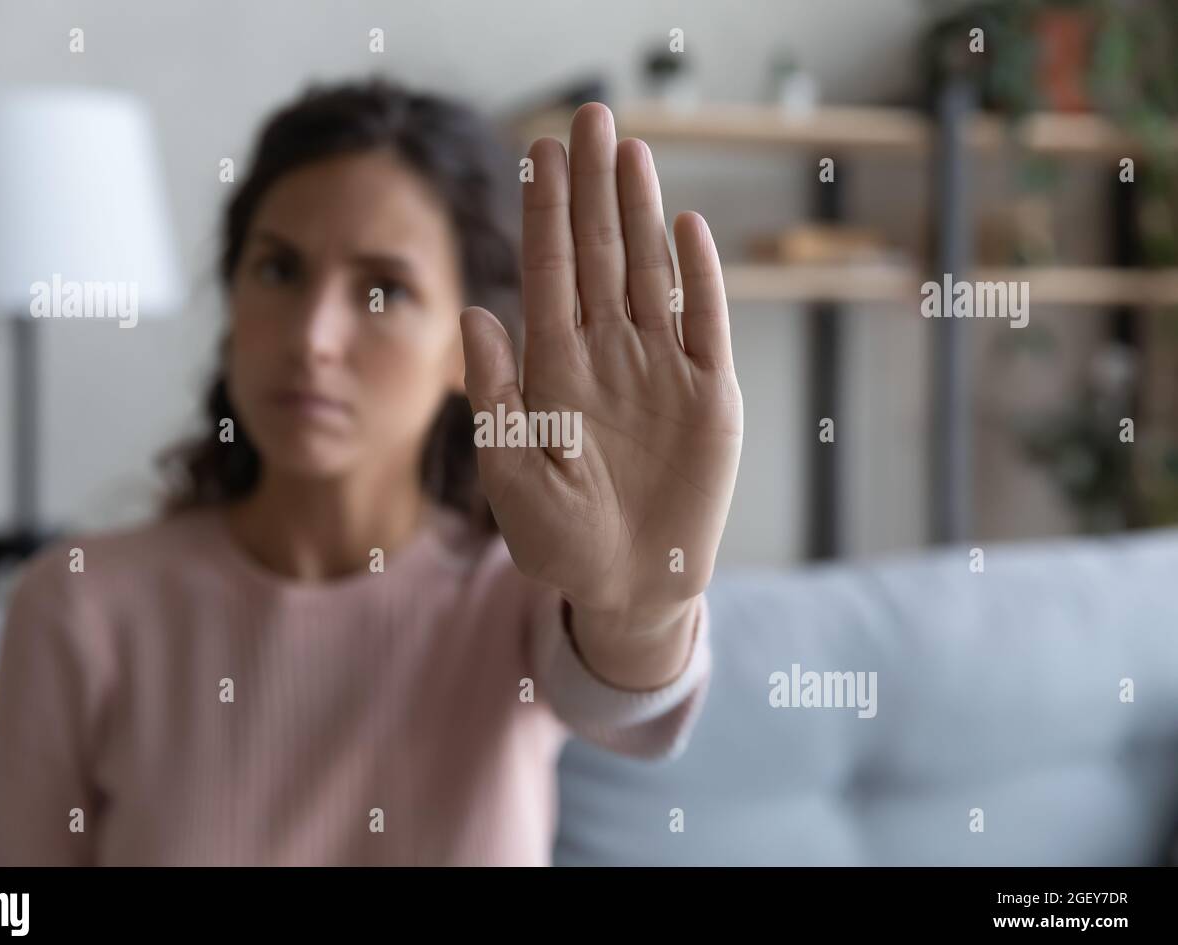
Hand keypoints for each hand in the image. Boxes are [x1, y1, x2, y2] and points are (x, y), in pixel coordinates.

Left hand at [459, 102, 742, 616]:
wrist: (630, 586)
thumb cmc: (562, 539)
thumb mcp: (512, 473)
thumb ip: (494, 397)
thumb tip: (474, 313)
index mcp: (556, 369)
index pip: (548, 273)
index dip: (544, 213)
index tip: (537, 152)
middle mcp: (608, 355)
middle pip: (599, 255)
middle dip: (591, 187)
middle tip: (588, 117)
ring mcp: (661, 370)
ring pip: (649, 273)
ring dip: (640, 212)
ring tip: (628, 150)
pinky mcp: (710, 396)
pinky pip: (705, 323)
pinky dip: (697, 277)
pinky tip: (683, 225)